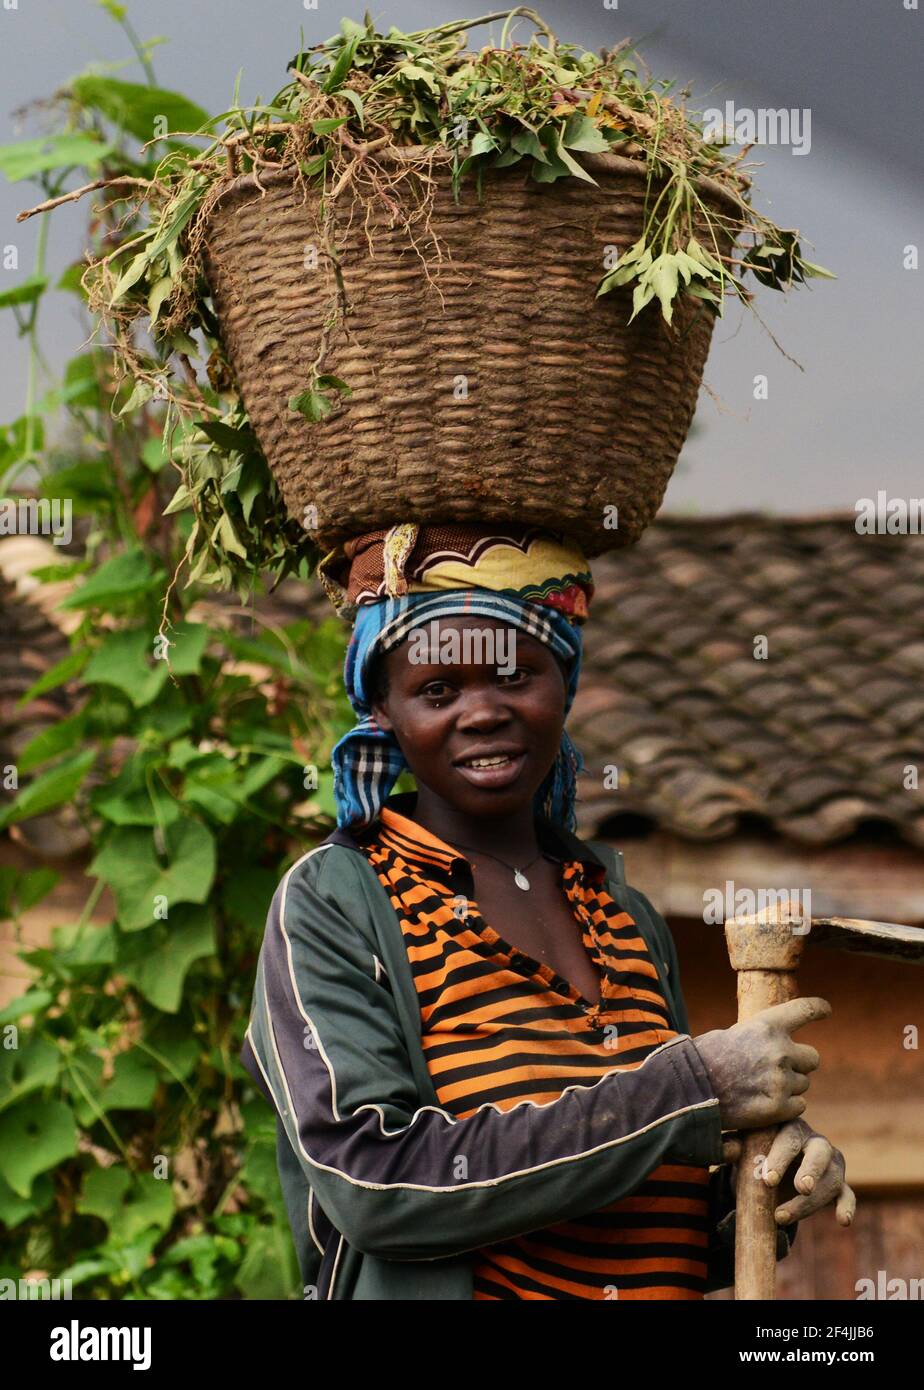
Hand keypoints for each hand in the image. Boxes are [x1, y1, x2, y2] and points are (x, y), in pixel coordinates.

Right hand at [693, 996, 828, 1130]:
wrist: (687, 1090)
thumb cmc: (705, 1060)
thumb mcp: (734, 1035)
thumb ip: (763, 1039)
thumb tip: (782, 1043)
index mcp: (766, 1025)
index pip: (804, 1010)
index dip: (818, 1008)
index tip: (827, 1009)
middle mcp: (779, 1051)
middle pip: (812, 1058)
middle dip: (799, 1064)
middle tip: (778, 1070)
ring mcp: (781, 1080)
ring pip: (803, 1084)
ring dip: (789, 1087)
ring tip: (760, 1089)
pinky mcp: (778, 1107)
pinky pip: (799, 1106)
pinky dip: (786, 1107)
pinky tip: (763, 1104)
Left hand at [721, 1120, 856, 1227]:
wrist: (768, 1170)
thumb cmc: (754, 1154)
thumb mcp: (743, 1148)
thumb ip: (734, 1147)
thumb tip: (726, 1149)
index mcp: (790, 1127)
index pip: (789, 1138)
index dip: (780, 1158)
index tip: (768, 1180)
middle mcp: (814, 1141)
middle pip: (820, 1151)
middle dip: (812, 1170)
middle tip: (802, 1187)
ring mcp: (830, 1162)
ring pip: (832, 1177)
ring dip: (811, 1201)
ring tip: (781, 1217)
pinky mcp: (838, 1183)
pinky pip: (847, 1194)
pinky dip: (847, 1206)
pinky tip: (842, 1221)